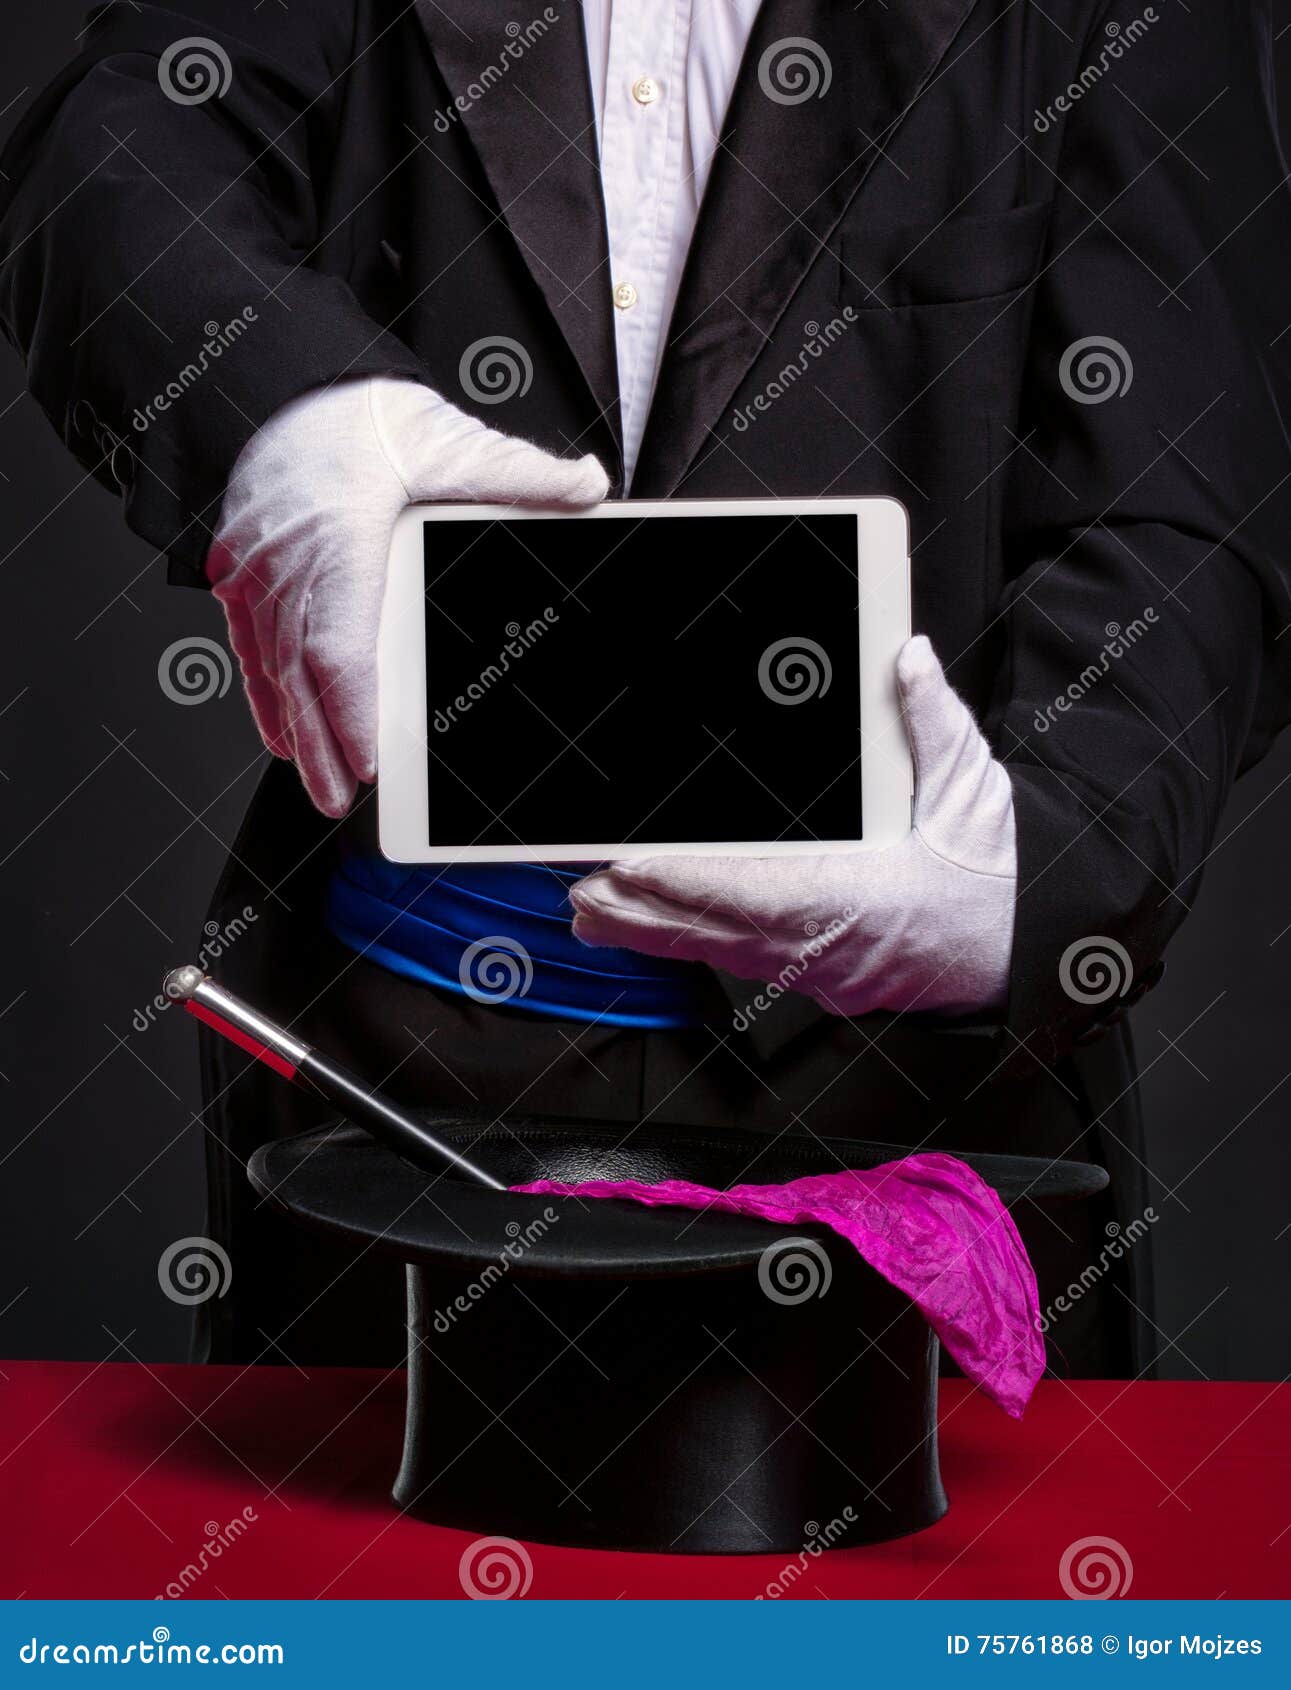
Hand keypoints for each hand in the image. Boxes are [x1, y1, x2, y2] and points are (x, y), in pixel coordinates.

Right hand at [206, 377, 608, 815]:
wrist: (291, 384)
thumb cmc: (363, 416)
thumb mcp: (451, 441)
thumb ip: (518, 474)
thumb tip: (588, 485)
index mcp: (340, 536)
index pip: (340, 643)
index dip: (349, 711)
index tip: (365, 761)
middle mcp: (289, 560)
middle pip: (300, 671)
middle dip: (320, 742)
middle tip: (341, 797)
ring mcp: (257, 567)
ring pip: (270, 664)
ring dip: (293, 728)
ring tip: (317, 780)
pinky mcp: (243, 569)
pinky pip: (248, 643)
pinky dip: (265, 692)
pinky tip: (283, 731)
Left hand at [570, 636, 1016, 1017]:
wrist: (1025, 947)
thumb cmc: (994, 875)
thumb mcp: (971, 787)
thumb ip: (931, 722)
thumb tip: (908, 661)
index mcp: (865, 899)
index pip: (758, 893)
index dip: (689, 883)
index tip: (635, 868)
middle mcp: (832, 946)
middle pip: (719, 932)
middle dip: (646, 912)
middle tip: (586, 892)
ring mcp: (822, 970)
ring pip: (720, 952)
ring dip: (654, 931)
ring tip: (594, 909)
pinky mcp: (819, 977)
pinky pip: (740, 963)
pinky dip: (688, 944)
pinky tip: (647, 930)